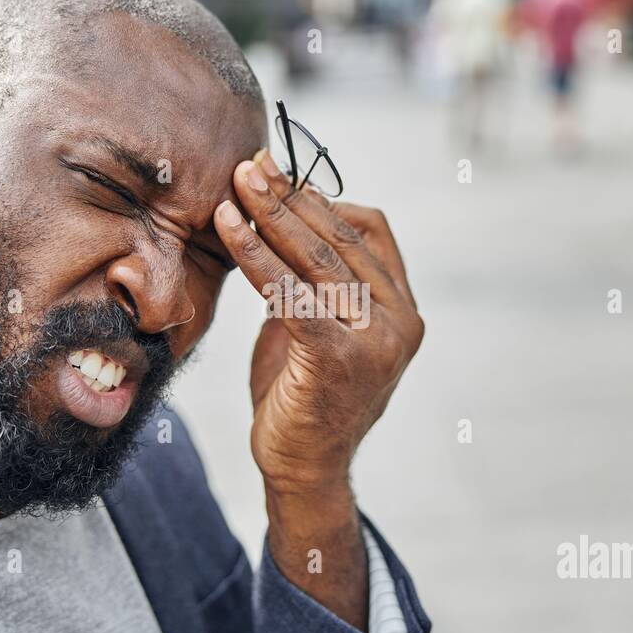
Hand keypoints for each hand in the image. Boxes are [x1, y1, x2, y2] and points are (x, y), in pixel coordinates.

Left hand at [213, 150, 422, 625]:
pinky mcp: (337, 357)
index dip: (323, 196)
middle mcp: (400, 322)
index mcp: (404, 309)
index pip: (371, 229)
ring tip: (238, 182)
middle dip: (290, 196)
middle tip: (251, 163)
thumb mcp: (322, 326)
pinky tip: (228, 226)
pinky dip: (254, 253)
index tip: (280, 172)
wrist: (304, 468)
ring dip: (270, 213)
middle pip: (341, 237)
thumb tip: (289, 216)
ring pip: (316, 258)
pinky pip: (289, 291)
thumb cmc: (306, 395)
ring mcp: (375, 341)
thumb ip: (319, 280)